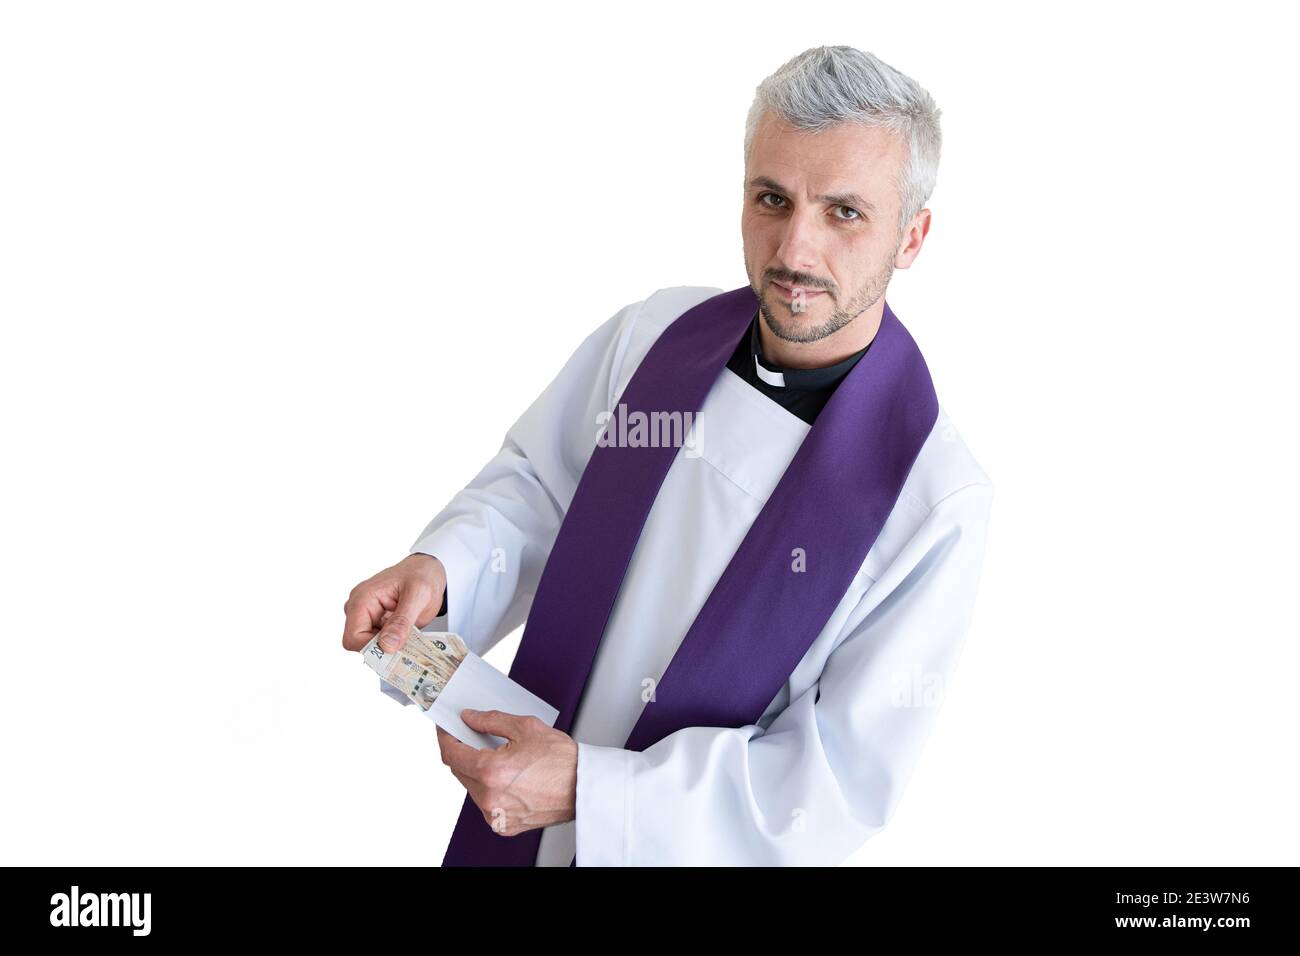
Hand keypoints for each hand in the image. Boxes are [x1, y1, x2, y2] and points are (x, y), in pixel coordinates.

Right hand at [342, 553, 446, 652]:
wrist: (428, 568)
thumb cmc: (421, 574)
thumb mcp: (418, 596)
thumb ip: (402, 621)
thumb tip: (387, 645)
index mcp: (362, 599)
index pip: (353, 637)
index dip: (372, 649)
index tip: (396, 649)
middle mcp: (360, 608)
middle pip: (360, 643)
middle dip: (383, 648)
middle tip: (407, 644)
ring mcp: (367, 616)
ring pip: (371, 645)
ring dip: (390, 646)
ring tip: (410, 634)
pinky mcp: (377, 622)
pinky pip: (380, 641)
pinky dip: (394, 642)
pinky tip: (408, 634)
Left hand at [437, 710, 577, 836]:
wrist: (583, 787)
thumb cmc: (562, 760)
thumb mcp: (526, 727)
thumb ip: (491, 720)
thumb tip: (471, 718)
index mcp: (491, 771)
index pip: (452, 754)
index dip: (445, 738)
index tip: (446, 729)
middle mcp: (489, 797)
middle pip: (459, 770)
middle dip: (462, 752)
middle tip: (471, 737)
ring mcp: (495, 814)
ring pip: (471, 787)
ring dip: (476, 771)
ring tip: (496, 757)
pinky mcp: (504, 825)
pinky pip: (485, 803)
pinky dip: (489, 788)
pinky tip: (506, 777)